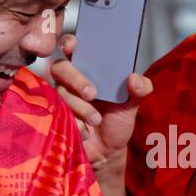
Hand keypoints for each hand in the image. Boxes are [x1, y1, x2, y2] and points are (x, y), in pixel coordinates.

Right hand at [49, 33, 150, 166]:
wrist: (108, 152)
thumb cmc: (116, 121)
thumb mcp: (133, 104)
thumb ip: (141, 89)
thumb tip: (134, 79)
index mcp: (88, 69)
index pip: (72, 47)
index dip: (69, 43)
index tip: (73, 46)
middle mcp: (70, 81)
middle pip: (60, 67)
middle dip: (76, 79)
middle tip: (93, 93)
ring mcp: (60, 99)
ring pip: (60, 93)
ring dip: (80, 107)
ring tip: (96, 119)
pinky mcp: (54, 117)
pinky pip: (57, 114)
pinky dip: (75, 123)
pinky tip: (86, 130)